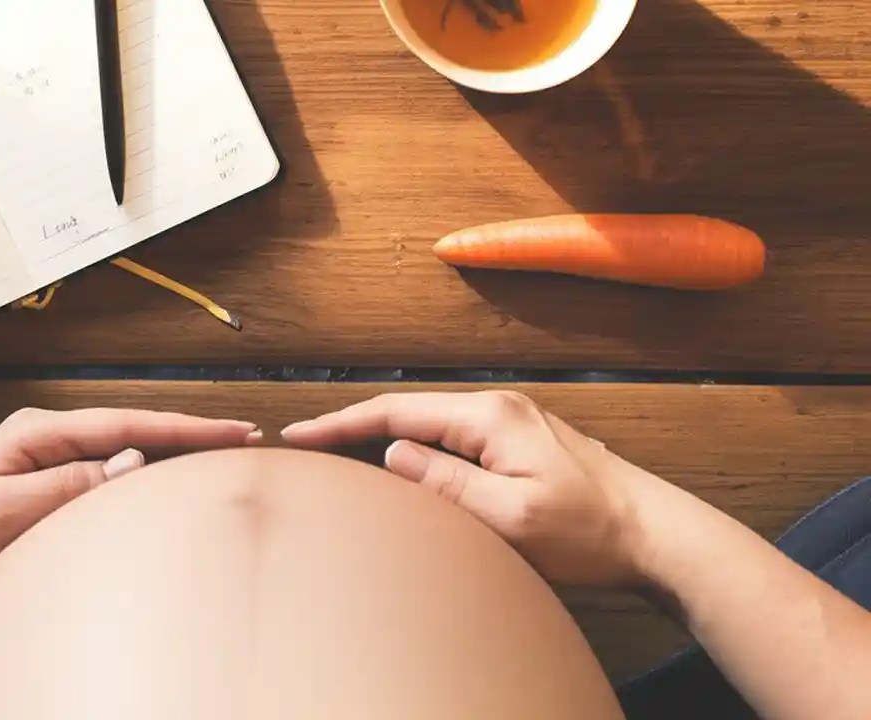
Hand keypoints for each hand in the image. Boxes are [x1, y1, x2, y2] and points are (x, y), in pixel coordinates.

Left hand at [0, 408, 259, 618]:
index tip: (234, 431)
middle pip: (133, 434)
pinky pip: (104, 485)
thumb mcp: (6, 511)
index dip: (185, 428)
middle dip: (188, 438)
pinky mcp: (46, 494)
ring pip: (122, 459)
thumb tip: (133, 460)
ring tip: (216, 465)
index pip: (128, 424)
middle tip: (243, 445)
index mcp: (37, 432)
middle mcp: (46, 441)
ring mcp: (46, 466)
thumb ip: (71, 485)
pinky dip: (139, 486)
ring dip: (167, 461)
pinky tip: (161, 495)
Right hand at [283, 391, 657, 586]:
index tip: (299, 436)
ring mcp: (510, 422)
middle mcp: (498, 407)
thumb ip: (448, 483)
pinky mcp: (518, 442)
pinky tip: (399, 464)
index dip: (342, 423)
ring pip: (428, 425)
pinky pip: (450, 439)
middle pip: (407, 411)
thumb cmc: (592, 531)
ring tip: (339, 453)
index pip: (397, 413)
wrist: (656, 534)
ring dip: (382, 436)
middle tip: (305, 445)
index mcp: (490, 416)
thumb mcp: (512, 517)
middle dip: (352, 426)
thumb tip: (393, 454)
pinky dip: (414, 447)